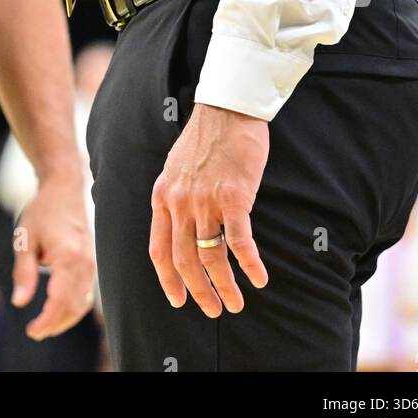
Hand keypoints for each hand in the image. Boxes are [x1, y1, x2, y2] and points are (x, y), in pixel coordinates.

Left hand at [12, 173, 95, 339]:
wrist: (66, 187)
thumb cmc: (43, 210)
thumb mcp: (25, 238)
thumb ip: (24, 272)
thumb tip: (20, 302)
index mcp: (68, 257)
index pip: (60, 301)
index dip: (47, 321)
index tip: (32, 331)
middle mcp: (84, 263)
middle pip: (74, 306)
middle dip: (55, 324)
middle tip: (35, 332)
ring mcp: (91, 263)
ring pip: (83, 303)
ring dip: (65, 319)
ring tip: (45, 326)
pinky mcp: (91, 262)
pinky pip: (86, 292)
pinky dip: (74, 307)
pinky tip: (59, 310)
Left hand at [150, 103, 269, 316]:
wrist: (227, 108)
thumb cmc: (205, 138)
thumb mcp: (175, 169)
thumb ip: (174, 198)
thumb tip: (178, 228)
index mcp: (162, 197)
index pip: (159, 250)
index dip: (168, 281)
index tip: (178, 300)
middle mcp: (179, 203)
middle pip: (184, 261)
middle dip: (199, 292)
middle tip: (214, 309)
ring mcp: (205, 201)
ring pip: (212, 257)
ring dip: (225, 286)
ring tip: (237, 303)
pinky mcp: (234, 197)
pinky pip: (240, 242)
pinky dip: (250, 265)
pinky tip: (259, 278)